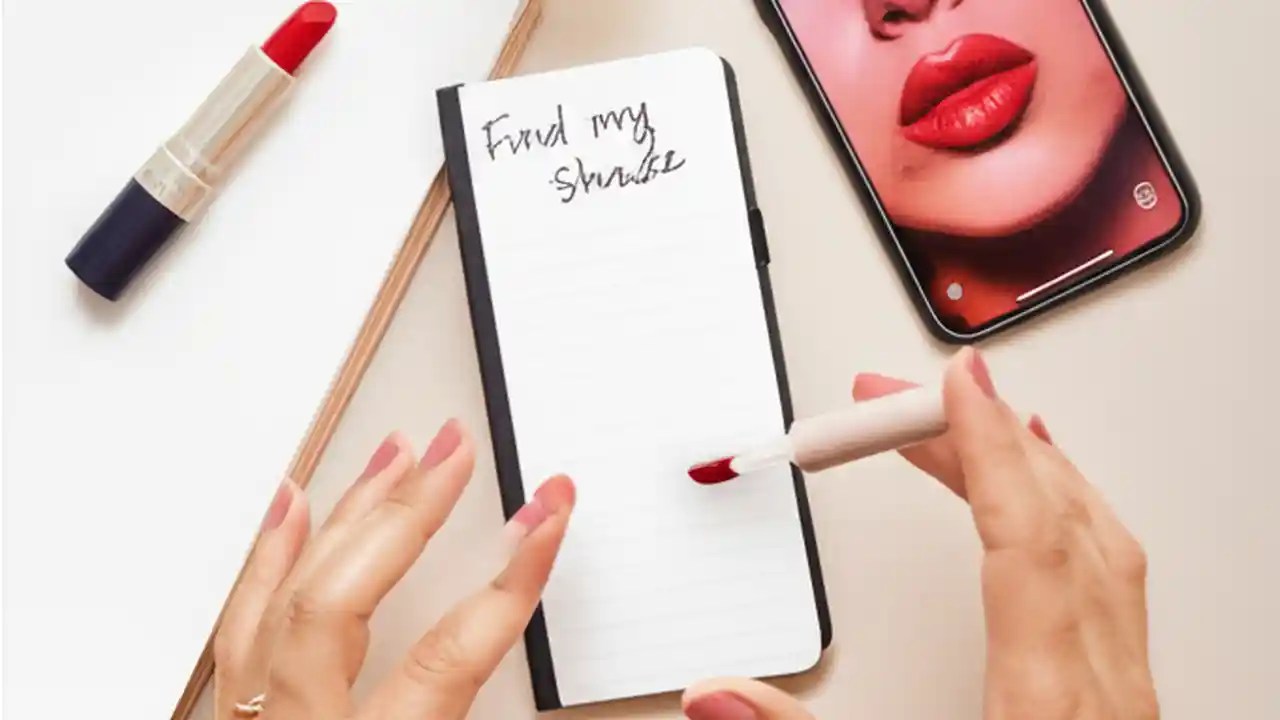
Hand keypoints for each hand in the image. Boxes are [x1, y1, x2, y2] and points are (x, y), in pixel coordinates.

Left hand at [212, 420, 575, 719]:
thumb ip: (460, 708)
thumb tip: (504, 634)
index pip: (445, 656)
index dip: (509, 579)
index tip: (548, 517)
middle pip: (343, 600)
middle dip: (409, 512)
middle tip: (455, 451)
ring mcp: (253, 719)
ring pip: (285, 596)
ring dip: (345, 516)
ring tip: (392, 458)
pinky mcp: (229, 717)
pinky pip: (239, 623)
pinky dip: (270, 555)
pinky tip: (293, 508)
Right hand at [683, 348, 1156, 719]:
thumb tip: (713, 695)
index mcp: (1045, 699)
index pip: (1024, 537)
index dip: (985, 447)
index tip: (954, 380)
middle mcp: (1102, 685)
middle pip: (1056, 520)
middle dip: (979, 439)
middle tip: (901, 399)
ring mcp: (1125, 692)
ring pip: (1098, 542)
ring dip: (1033, 468)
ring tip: (973, 428)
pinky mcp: (1121, 702)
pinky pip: (1109, 576)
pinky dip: (1067, 516)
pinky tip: (1040, 510)